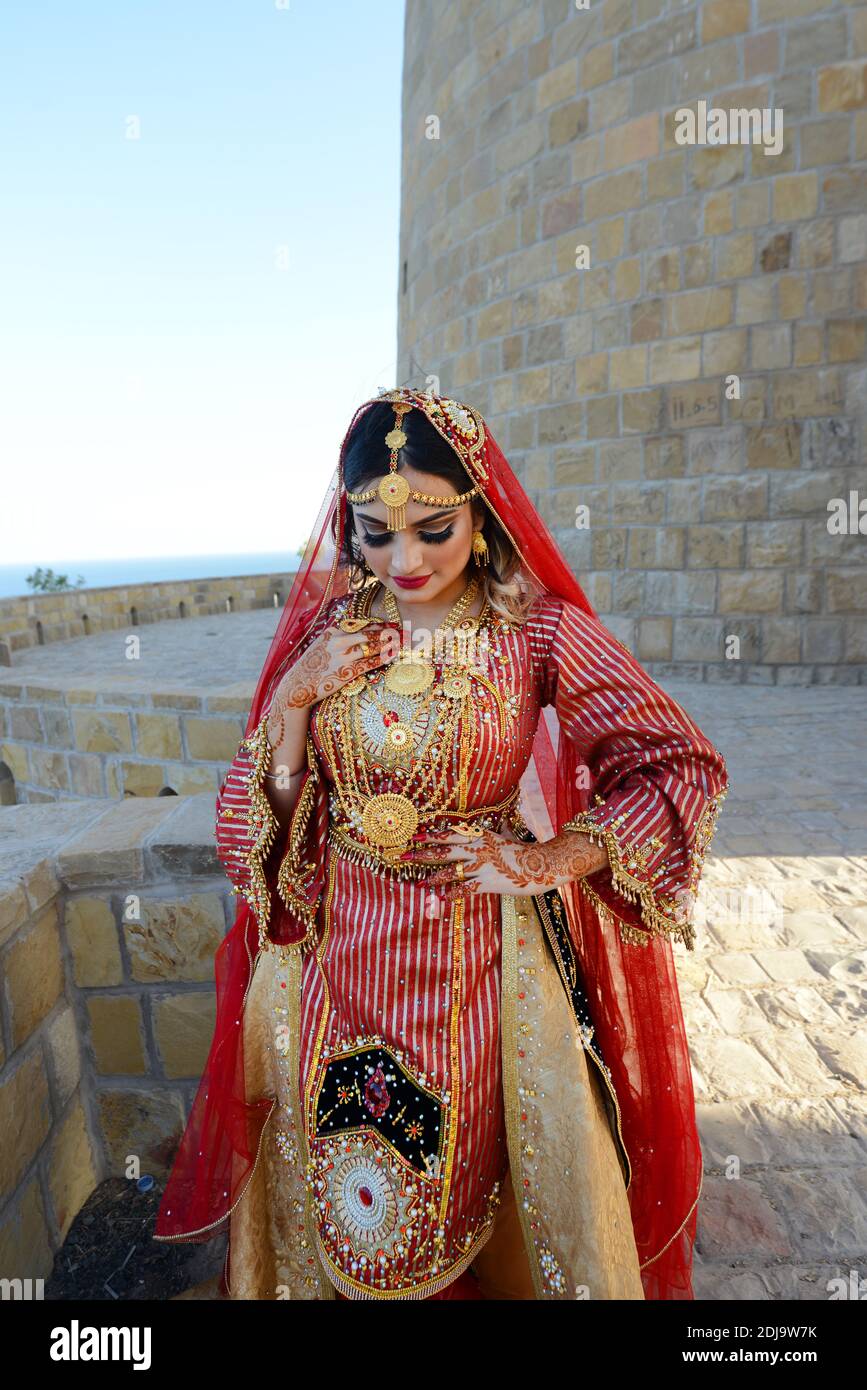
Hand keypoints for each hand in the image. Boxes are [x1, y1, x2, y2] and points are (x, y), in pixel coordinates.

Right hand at [266, 621, 399, 745]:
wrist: (297, 686)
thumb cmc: (312, 666)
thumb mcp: (321, 644)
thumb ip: (338, 636)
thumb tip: (357, 632)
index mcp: (333, 631)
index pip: (362, 625)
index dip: (381, 625)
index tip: (395, 625)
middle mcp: (338, 640)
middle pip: (371, 634)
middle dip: (391, 633)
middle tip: (406, 633)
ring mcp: (342, 656)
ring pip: (372, 647)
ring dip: (390, 645)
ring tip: (404, 644)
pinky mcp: (345, 671)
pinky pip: (369, 663)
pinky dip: (383, 659)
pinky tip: (393, 657)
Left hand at [399, 826, 609, 900]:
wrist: (540, 865)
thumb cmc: (522, 849)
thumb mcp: (505, 834)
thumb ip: (494, 829)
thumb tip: (494, 821)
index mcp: (480, 836)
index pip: (450, 834)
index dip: (431, 836)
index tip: (416, 837)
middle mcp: (477, 849)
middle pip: (444, 851)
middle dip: (423, 855)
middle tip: (406, 856)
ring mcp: (481, 866)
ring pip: (451, 871)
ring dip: (434, 877)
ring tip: (421, 882)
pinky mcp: (487, 883)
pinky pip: (465, 889)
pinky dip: (452, 893)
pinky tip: (442, 896)